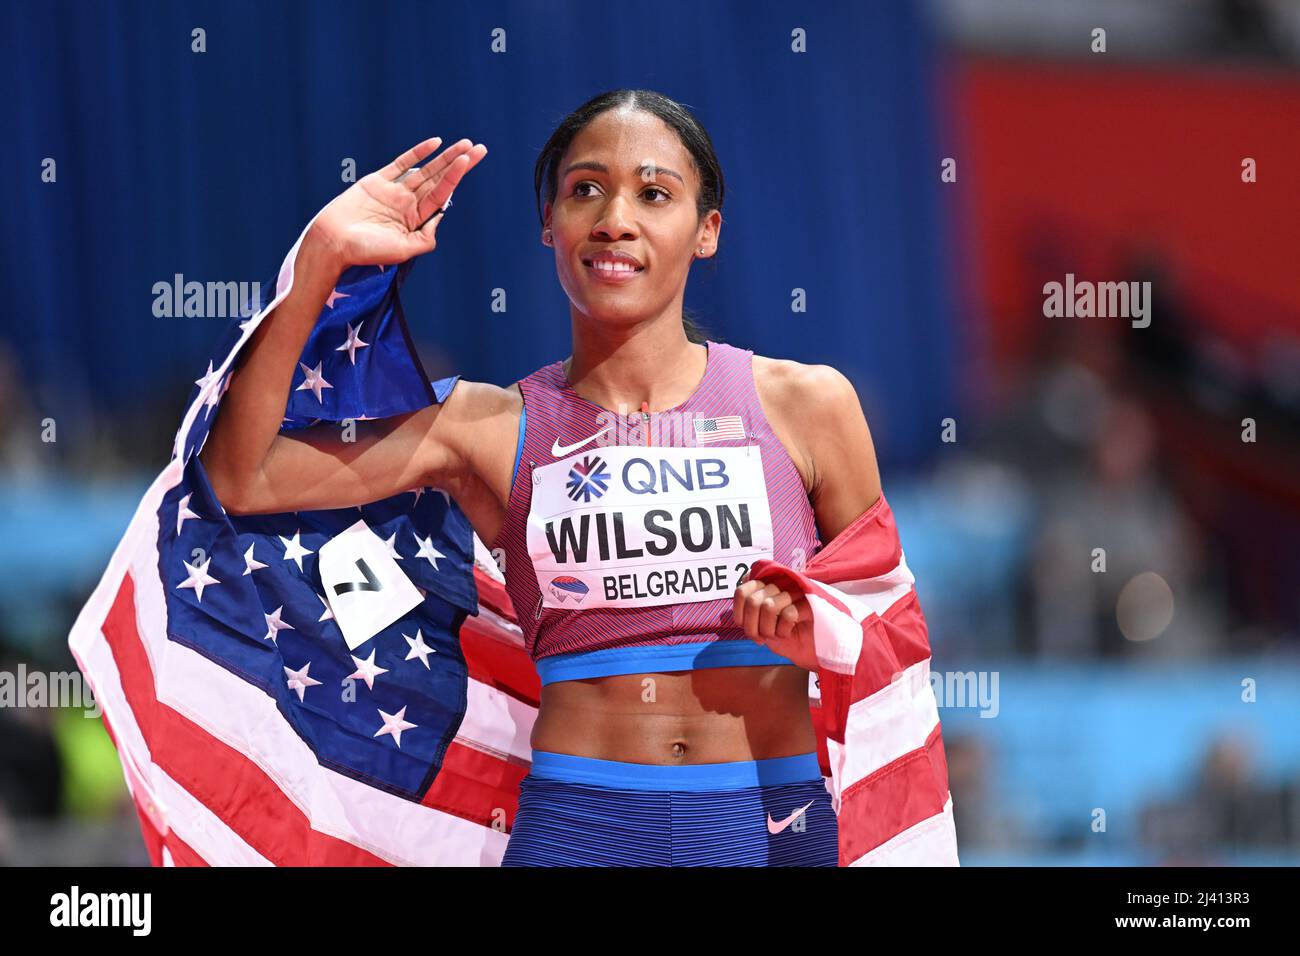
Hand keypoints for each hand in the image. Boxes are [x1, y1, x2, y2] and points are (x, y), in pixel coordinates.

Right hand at [308, 137, 487, 271]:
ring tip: (465, 144)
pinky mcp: (376, 182)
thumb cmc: (367, 251)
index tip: (470, 161)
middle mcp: (407, 204)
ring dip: (444, 157)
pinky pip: (400, 164)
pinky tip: (435, 144)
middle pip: (439, 180)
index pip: (441, 196)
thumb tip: (441, 217)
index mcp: (415, 221)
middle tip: (480, 149)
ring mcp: (393, 192)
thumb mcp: (404, 250)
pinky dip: (417, 153)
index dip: (456, 177)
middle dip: (459, 164)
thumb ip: (425, 238)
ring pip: (424, 170)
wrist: (333, 242)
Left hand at [732, 573, 818, 670]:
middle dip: (752, 627)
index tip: (745, 628)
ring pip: (768, 606)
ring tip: (774, 635)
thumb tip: (736, 603)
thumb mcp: (758, 624)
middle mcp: (779, 583)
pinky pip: (788, 615)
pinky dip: (782, 630)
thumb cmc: (781, 634)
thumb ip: (748, 610)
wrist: (806, 649)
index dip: (739, 614)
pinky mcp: (810, 603)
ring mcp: (796, 591)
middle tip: (760, 637)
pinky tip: (787, 633)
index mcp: (766, 584)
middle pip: (753, 601)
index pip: (741, 592)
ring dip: (767, 629)